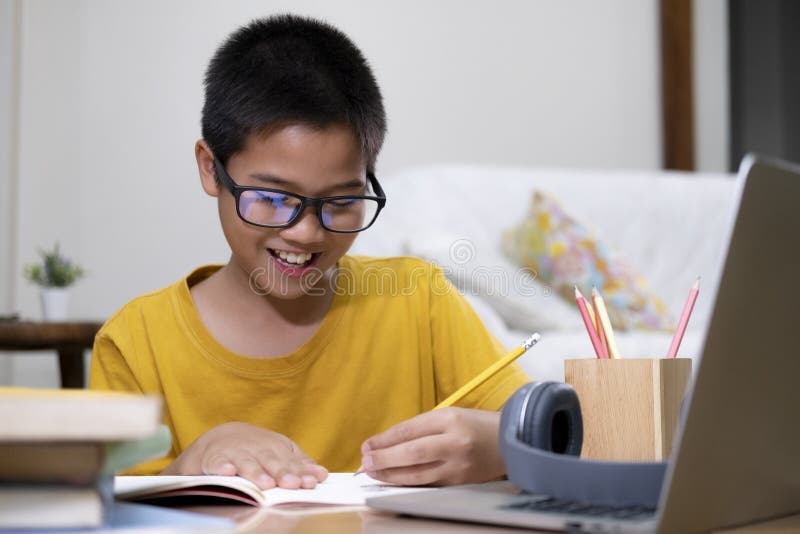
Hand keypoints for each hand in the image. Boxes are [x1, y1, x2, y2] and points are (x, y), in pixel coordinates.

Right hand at [161, 422, 327, 489]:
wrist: (218, 438)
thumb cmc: (256, 449)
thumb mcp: (279, 452)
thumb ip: (299, 463)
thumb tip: (322, 475)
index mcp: (275, 447)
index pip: (290, 461)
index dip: (301, 472)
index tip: (311, 483)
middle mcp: (257, 448)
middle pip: (271, 460)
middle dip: (282, 472)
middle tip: (292, 484)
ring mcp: (236, 452)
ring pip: (247, 462)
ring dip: (256, 472)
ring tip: (266, 484)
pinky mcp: (214, 458)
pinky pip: (218, 463)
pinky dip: (222, 467)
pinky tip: (227, 472)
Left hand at [359, 408, 504, 485]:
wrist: (509, 441)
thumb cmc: (474, 425)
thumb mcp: (448, 415)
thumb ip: (420, 427)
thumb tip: (387, 442)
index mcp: (450, 419)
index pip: (409, 430)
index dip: (385, 440)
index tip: (367, 445)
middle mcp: (454, 443)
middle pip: (412, 453)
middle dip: (384, 459)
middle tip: (365, 462)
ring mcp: (459, 466)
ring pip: (418, 475)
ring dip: (391, 475)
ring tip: (373, 472)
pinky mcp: (461, 483)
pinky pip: (429, 485)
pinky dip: (408, 484)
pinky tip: (395, 481)